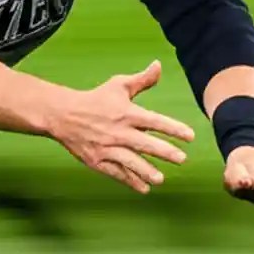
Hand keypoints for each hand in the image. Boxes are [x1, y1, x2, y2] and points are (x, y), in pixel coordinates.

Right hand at [48, 60, 195, 193]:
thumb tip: (158, 65)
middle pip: (145, 143)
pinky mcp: (97, 160)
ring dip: (146, 171)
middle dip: (164, 152)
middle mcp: (118, 131)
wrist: (64, 115)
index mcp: (126, 113)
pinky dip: (130, 181)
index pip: (155, 121)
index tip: (190, 136)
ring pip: (130, 161)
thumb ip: (142, 80)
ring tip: (161, 179)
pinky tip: (144, 188)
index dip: (174, 128)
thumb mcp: (118, 85)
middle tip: (182, 159)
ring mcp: (107, 148)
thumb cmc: (95, 99)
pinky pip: (116, 172)